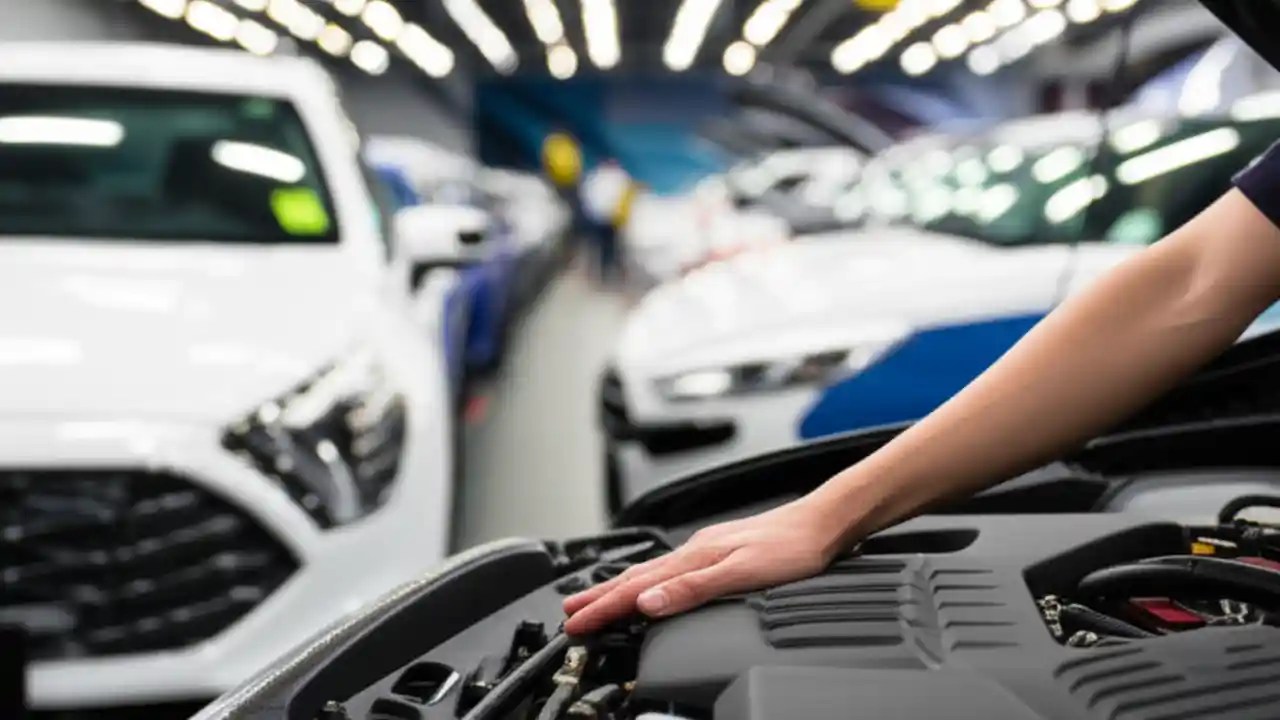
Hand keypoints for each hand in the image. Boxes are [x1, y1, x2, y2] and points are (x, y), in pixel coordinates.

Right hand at [562, 498, 855, 634]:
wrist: (825, 522)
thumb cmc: (793, 547)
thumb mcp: (742, 573)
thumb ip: (693, 588)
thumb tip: (649, 602)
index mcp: (694, 555)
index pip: (637, 587)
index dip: (604, 607)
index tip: (577, 623)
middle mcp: (695, 549)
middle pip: (635, 576)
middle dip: (600, 597)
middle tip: (571, 613)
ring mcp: (706, 548)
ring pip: (650, 571)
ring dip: (619, 588)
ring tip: (596, 598)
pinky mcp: (720, 550)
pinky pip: (668, 568)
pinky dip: (647, 580)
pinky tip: (651, 583)